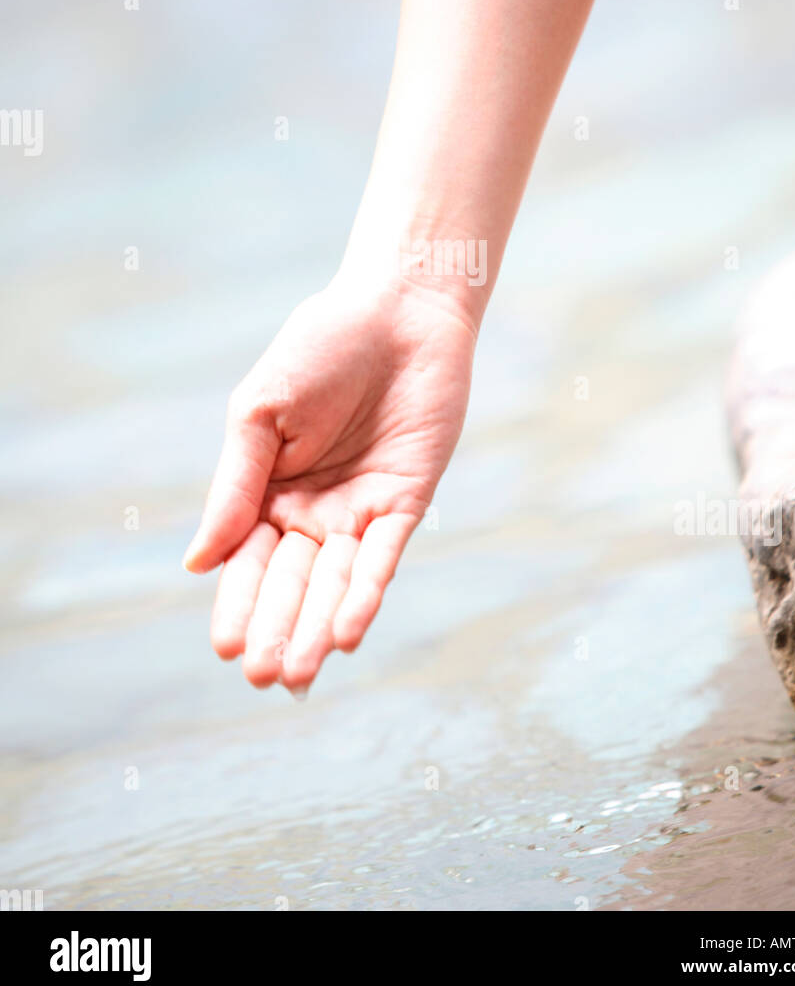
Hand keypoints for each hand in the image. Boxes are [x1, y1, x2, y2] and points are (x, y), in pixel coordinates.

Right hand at [184, 273, 475, 691]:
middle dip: (278, 628)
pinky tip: (349, 631)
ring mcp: (360, 509)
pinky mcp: (406, 501)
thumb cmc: (319, 347)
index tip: (227, 645)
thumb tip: (197, 562)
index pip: (247, 560)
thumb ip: (235, 485)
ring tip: (300, 674)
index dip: (238, 602)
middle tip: (262, 676)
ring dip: (319, 626)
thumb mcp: (260, 412)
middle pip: (291, 581)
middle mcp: (313, 510)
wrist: (396, 308)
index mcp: (267, 490)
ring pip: (336, 581)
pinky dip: (366, 592)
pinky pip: (384, 557)